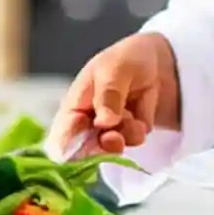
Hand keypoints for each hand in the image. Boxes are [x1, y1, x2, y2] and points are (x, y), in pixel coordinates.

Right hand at [47, 33, 181, 157]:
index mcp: (72, 108)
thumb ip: (107, 95)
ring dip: (125, 134)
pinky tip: (141, 113)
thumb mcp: (113, 70)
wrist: (153, 61)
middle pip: (84, 152)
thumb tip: (104, 122)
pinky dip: (140, 129)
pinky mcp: (129, 135)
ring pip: (112, 148)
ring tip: (131, 114)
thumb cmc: (122, 61)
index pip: (60, 138)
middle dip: (101, 148)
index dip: (66, 150)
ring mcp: (108, 132)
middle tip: (115, 138)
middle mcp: (86, 125)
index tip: (81, 153)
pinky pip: (134, 142)